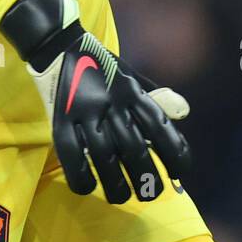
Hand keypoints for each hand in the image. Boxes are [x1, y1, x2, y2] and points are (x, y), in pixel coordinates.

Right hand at [0, 0, 191, 203]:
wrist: (57, 43)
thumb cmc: (100, 65)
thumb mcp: (131, 77)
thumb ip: (155, 98)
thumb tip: (184, 111)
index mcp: (131, 91)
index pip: (159, 126)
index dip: (173, 153)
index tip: (179, 174)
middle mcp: (111, 102)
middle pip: (133, 148)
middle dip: (146, 177)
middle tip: (151, 194)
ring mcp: (84, 111)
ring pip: (104, 156)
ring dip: (116, 184)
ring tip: (123, 197)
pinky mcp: (60, 119)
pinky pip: (70, 154)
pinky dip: (80, 175)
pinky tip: (88, 187)